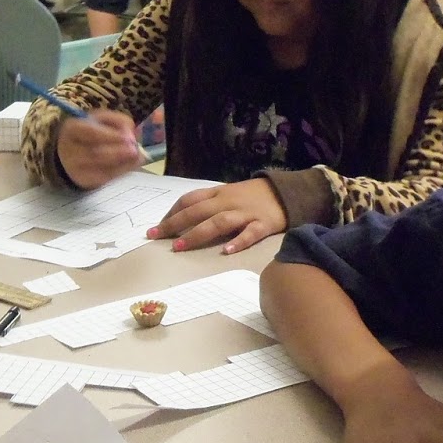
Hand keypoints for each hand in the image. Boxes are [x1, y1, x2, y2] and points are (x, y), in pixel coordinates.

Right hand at [54, 109, 146, 188]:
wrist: (71, 152)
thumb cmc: (90, 132)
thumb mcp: (103, 119)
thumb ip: (119, 121)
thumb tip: (132, 134)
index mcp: (73, 129)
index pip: (91, 133)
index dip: (112, 136)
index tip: (129, 137)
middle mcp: (69, 150)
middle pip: (96, 153)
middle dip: (119, 151)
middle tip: (135, 149)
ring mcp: (75, 168)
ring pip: (102, 167)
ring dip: (124, 163)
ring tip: (138, 156)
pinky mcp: (84, 181)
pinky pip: (106, 177)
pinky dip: (121, 171)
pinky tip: (131, 164)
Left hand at [147, 177, 287, 253]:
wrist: (287, 191)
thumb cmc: (253, 195)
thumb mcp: (228, 193)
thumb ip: (209, 203)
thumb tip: (183, 217)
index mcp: (218, 193)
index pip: (189, 200)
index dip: (171, 213)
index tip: (155, 228)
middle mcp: (228, 202)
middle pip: (197, 211)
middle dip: (174, 224)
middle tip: (156, 237)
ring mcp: (245, 213)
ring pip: (218, 222)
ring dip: (197, 233)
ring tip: (179, 245)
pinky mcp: (264, 224)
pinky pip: (250, 233)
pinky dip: (238, 242)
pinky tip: (226, 251)